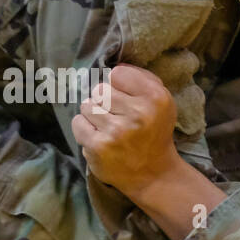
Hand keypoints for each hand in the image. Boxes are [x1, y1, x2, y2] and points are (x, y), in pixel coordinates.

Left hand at [70, 63, 179, 196]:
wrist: (154, 174)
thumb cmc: (154, 132)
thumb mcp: (161, 102)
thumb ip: (141, 78)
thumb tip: (113, 65)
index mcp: (156, 98)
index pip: (117, 74)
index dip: (119, 86)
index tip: (127, 100)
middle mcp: (138, 113)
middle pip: (100, 89)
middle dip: (105, 102)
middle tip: (117, 117)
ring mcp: (117, 131)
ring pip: (86, 105)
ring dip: (94, 115)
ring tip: (109, 128)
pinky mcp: (99, 146)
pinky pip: (78, 123)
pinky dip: (85, 130)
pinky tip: (100, 138)